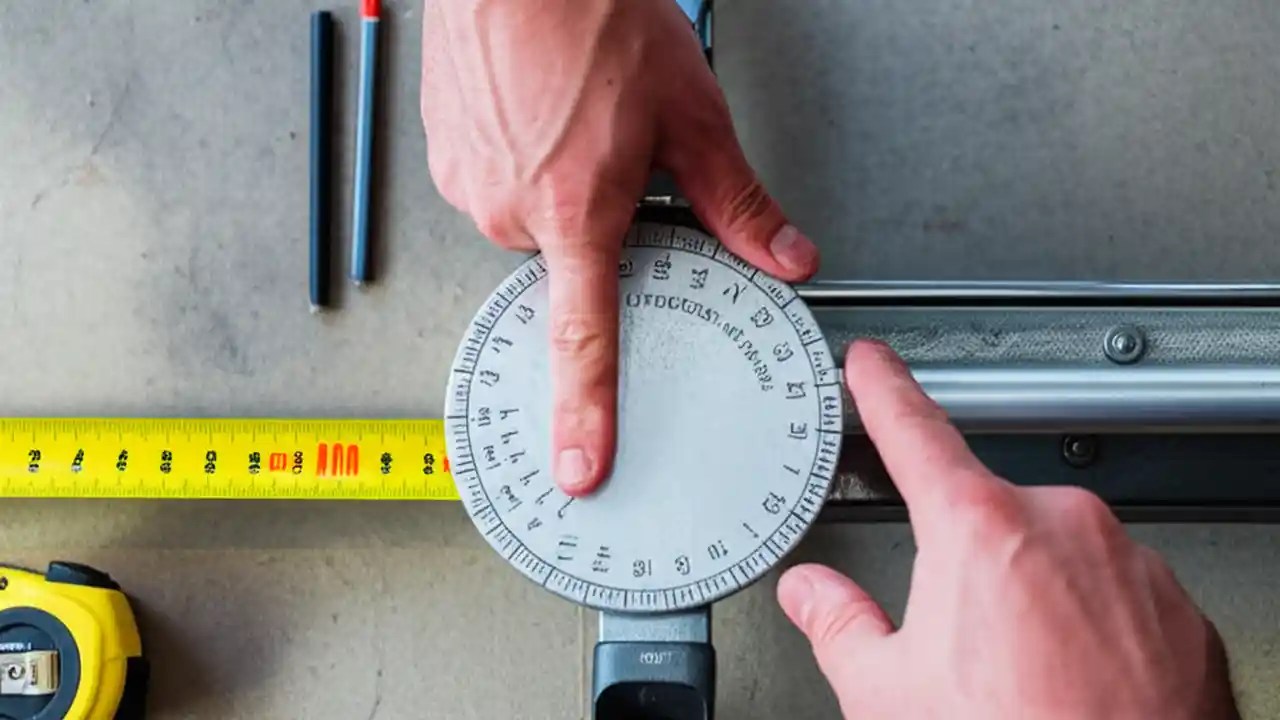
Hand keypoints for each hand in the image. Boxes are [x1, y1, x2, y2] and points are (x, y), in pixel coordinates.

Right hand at [421, 0, 818, 495]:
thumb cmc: (590, 15)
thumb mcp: (689, 115)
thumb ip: (735, 202)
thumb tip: (781, 256)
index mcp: (576, 213)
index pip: (584, 338)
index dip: (585, 412)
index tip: (581, 465)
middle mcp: (513, 208)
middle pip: (570, 260)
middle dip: (596, 224)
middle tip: (612, 161)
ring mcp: (470, 182)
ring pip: (534, 219)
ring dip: (563, 187)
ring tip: (579, 121)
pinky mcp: (446, 157)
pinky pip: (498, 185)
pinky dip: (527, 161)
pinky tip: (547, 114)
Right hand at [778, 341, 1239, 719]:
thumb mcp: (887, 695)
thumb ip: (840, 625)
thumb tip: (811, 594)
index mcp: (978, 530)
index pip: (915, 432)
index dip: (884, 391)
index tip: (873, 365)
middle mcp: (1062, 527)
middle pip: (987, 514)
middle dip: (965, 562)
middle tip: (957, 637)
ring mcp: (1129, 562)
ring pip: (1054, 554)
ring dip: (1030, 595)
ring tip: (1021, 675)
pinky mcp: (1176, 605)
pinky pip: (1113, 591)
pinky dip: (1088, 623)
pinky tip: (1070, 680)